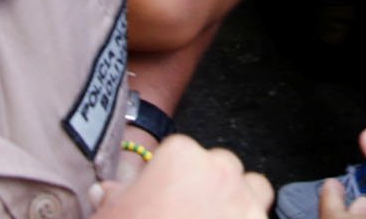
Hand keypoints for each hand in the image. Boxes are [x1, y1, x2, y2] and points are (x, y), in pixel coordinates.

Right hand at [91, 135, 272, 218]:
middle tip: (186, 212)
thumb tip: (105, 192)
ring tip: (215, 218)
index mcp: (180, 157)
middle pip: (220, 166)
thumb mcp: (109, 218)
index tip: (159, 197)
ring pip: (252, 188)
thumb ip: (112, 199)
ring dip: (239, 200)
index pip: (178, 153)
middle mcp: (219, 171)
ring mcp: (245, 201)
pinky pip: (261, 218)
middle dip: (207, 185)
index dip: (166, 177)